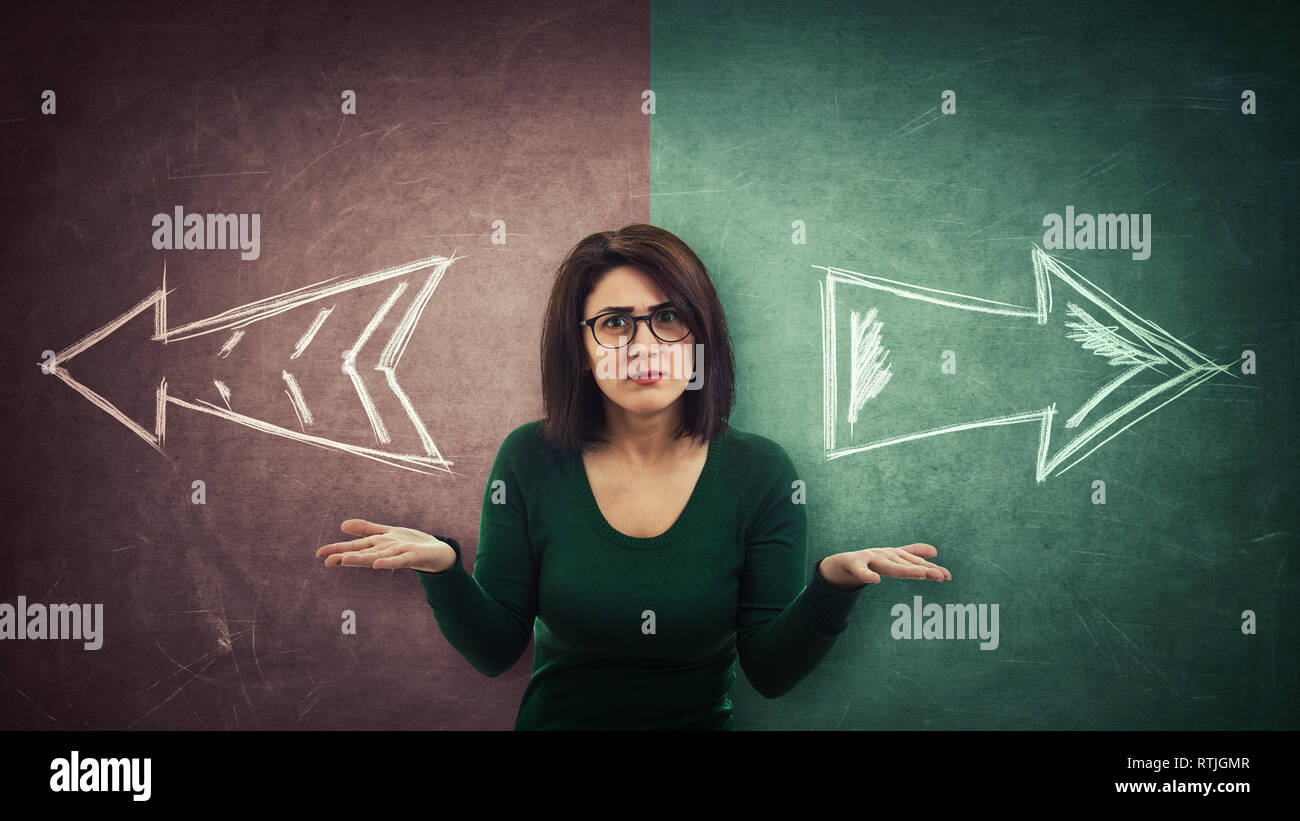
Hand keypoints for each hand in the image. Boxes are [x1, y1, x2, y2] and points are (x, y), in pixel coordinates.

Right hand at [316, 519, 457, 572]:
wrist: (437, 551)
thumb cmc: (410, 543)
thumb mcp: (386, 532)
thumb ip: (366, 530)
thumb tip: (342, 525)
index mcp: (377, 545)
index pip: (353, 546)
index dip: (337, 550)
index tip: (319, 554)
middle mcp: (384, 551)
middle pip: (362, 553)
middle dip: (344, 556)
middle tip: (326, 561)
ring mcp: (397, 554)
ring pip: (376, 556)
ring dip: (361, 559)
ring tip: (345, 560)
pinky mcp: (411, 556)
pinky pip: (398, 560)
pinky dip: (388, 562)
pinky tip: (377, 564)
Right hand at [818, 543, 949, 590]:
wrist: (840, 562)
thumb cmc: (869, 561)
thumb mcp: (892, 558)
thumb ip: (912, 554)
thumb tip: (935, 552)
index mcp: (893, 556)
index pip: (915, 564)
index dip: (931, 569)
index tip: (947, 576)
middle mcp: (884, 555)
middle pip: (906, 564)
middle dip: (923, 569)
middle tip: (939, 576)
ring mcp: (869, 558)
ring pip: (888, 565)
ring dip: (904, 569)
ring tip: (920, 574)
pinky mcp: (853, 562)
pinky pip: (860, 569)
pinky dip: (867, 574)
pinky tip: (876, 581)